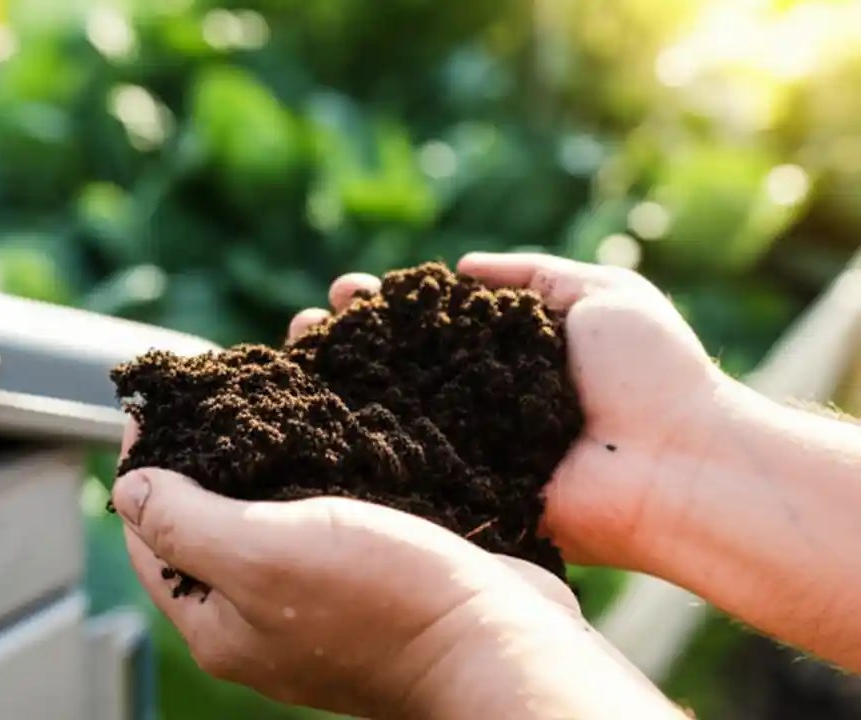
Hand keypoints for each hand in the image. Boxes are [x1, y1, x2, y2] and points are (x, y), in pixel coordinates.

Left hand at [111, 426, 685, 718]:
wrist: (501, 638)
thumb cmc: (383, 600)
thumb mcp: (261, 554)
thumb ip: (184, 523)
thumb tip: (127, 489)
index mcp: (222, 622)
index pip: (151, 541)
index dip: (144, 473)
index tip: (154, 411)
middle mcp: (265, 617)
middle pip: (211, 525)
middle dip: (208, 457)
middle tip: (216, 391)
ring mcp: (321, 598)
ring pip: (274, 511)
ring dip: (267, 453)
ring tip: (272, 392)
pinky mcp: (373, 575)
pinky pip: (329, 514)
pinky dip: (321, 469)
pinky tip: (331, 426)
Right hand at [292, 256, 728, 569]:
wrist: (679, 463)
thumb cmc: (651, 373)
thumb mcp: (602, 295)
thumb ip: (532, 274)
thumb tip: (462, 266)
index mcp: (503, 354)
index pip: (426, 325)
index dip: (384, 306)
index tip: (350, 291)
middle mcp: (475, 400)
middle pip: (392, 367)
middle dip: (345, 341)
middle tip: (311, 323)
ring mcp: (465, 448)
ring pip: (383, 415)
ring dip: (333, 386)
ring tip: (295, 354)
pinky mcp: (464, 494)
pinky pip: (402, 470)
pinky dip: (355, 447)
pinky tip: (311, 421)